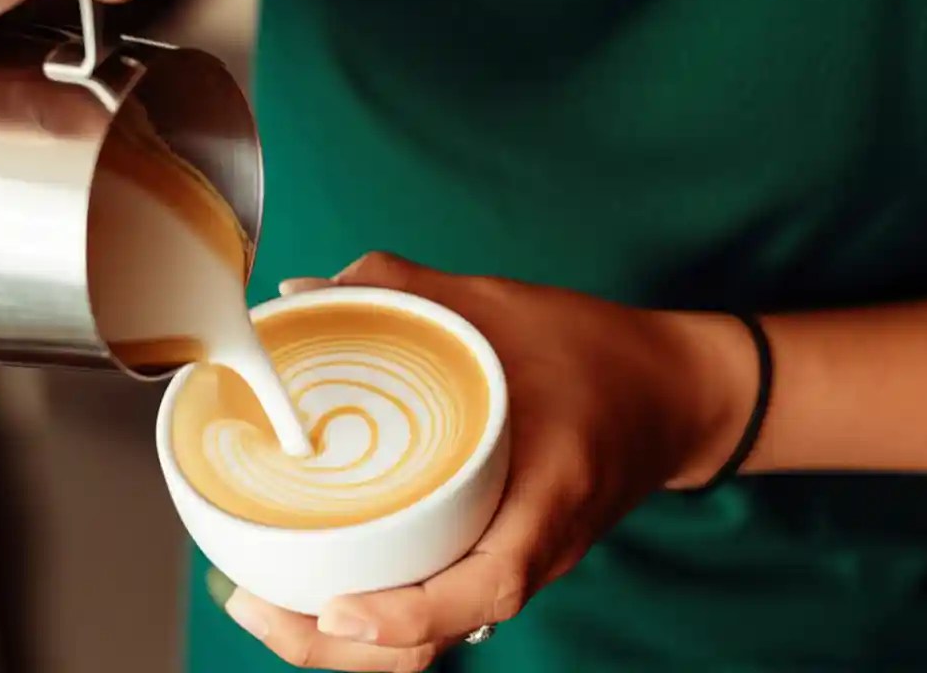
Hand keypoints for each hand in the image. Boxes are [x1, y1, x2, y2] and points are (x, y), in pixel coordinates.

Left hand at [213, 252, 755, 670]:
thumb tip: (302, 289)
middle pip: (436, 641)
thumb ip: (404, 289)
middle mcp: (534, 552)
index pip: (489, 586)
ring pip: (430, 640)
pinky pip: (435, 612)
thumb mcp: (501, 307)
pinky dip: (374, 617)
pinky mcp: (502, 561)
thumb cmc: (597, 353)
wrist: (672, 395)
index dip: (410, 614)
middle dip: (337, 646)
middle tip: (254, 604)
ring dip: (346, 643)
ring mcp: (518, 567)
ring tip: (266, 605)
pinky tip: (318, 585)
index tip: (338, 610)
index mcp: (548, 498)